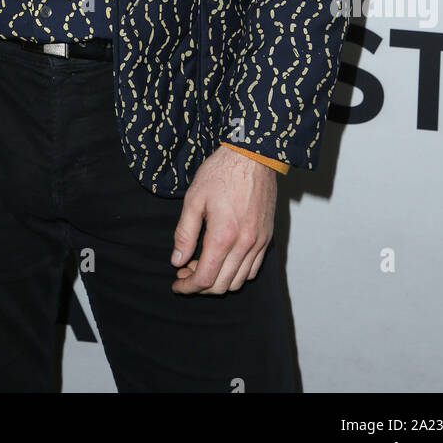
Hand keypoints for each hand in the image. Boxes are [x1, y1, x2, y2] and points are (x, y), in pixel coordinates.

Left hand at [170, 146, 275, 294]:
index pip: (205, 278)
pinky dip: (236, 273)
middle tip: (185, 272)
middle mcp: (244, 244)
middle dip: (200, 286)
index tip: (176, 284)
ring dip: (218, 281)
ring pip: (238, 281)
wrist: (253, 155)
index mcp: (223, 236)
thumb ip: (185, 234)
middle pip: (221, 285)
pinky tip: (223, 260)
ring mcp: (258, 242)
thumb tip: (177, 260)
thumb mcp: (194, 199)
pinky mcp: (267, 237)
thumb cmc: (221, 172)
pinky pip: (253, 269)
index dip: (188, 287)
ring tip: (202, 265)